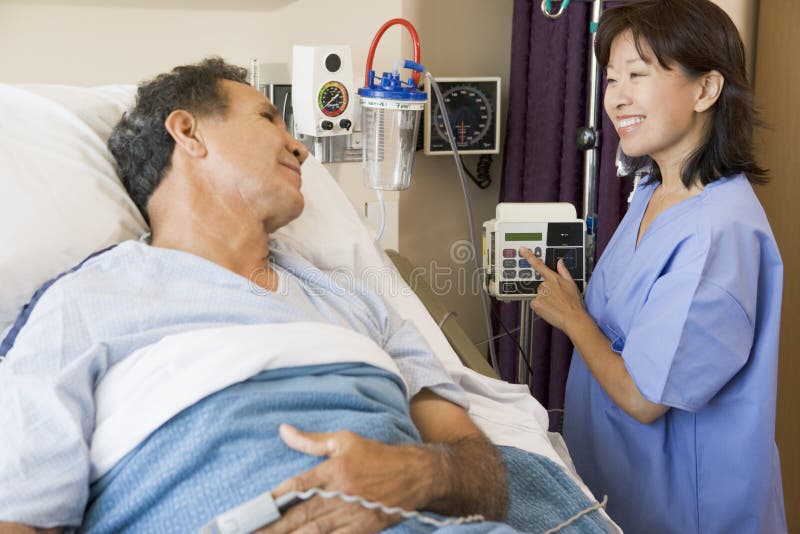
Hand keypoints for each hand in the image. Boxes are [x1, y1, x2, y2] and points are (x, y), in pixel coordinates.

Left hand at [256, 424, 436, 533]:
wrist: (416, 475)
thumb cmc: (377, 456)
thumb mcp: (344, 441)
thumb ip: (311, 441)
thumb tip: (284, 430)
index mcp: (331, 471)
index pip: (294, 488)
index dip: (271, 502)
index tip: (251, 512)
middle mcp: (338, 495)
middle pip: (298, 516)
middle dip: (272, 528)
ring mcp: (350, 516)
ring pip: (312, 532)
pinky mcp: (361, 531)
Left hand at [520, 247, 585, 332]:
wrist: (573, 318)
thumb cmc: (574, 303)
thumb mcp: (572, 284)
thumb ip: (563, 271)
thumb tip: (560, 262)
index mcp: (553, 278)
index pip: (538, 265)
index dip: (529, 256)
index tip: (522, 249)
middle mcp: (544, 284)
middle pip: (540, 285)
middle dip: (546, 292)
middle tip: (556, 300)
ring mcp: (539, 294)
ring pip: (538, 295)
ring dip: (544, 300)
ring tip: (555, 306)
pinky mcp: (535, 303)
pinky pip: (535, 304)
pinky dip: (540, 307)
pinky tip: (549, 310)